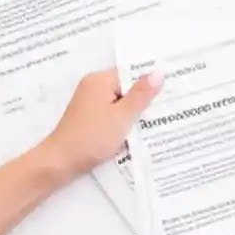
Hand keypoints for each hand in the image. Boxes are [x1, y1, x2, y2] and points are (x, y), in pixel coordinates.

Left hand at [37, 69, 161, 178]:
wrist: (61, 162)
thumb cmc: (92, 136)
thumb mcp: (123, 115)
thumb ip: (141, 94)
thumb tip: (158, 72)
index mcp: (99, 80)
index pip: (131, 73)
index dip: (151, 81)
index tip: (173, 88)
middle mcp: (93, 87)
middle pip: (126, 87)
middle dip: (145, 98)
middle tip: (173, 104)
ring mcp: (90, 103)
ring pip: (121, 103)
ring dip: (136, 112)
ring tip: (161, 119)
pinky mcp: (90, 118)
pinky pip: (113, 114)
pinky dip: (125, 121)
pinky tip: (140, 131)